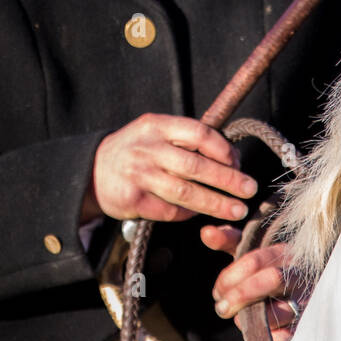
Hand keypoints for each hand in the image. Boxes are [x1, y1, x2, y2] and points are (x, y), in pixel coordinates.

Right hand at [86, 115, 255, 224]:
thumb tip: (232, 156)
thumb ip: (187, 139)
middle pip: (195, 165)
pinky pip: (168, 210)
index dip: (222, 148)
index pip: (198, 133)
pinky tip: (200, 214)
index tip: (238, 162)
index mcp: (157, 125)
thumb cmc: (135, 151)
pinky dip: (188, 214)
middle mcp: (147, 148)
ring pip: (185, 192)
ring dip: (215, 203)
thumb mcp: (155, 132)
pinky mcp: (132, 199)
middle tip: (249, 189)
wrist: (91, 171)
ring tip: (236, 210)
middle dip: (227, 180)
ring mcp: (138, 174)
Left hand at [202, 224, 307, 340]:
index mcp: (282, 253)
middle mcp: (297, 274)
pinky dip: (270, 338)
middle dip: (241, 294)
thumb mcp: (248, 251)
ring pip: (281, 310)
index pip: (255, 260)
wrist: (297, 291)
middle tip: (221, 307)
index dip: (230, 277)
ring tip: (238, 319)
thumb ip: (228, 240)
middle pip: (272, 279)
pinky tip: (255, 333)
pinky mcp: (303, 326)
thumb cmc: (266, 270)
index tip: (217, 291)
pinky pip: (288, 335)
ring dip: (252, 317)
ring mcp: (304, 300)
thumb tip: (206, 232)